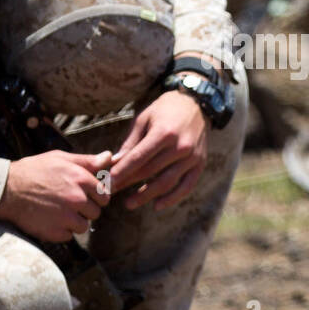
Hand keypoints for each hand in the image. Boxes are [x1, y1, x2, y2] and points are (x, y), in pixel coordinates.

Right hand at [0, 149, 112, 241]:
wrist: (6, 190)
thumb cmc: (34, 170)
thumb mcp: (60, 158)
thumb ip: (87, 161)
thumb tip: (110, 156)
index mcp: (81, 179)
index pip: (105, 195)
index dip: (96, 196)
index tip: (84, 195)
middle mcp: (77, 199)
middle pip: (96, 212)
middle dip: (85, 209)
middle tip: (68, 203)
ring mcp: (66, 217)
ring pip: (84, 226)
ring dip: (75, 222)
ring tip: (58, 211)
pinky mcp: (55, 232)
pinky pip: (69, 236)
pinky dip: (61, 231)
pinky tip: (50, 219)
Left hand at [109, 90, 209, 211]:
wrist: (197, 103)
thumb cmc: (165, 109)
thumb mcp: (144, 119)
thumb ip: (131, 142)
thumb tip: (115, 163)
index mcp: (164, 133)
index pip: (139, 158)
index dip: (122, 172)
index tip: (108, 183)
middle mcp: (180, 147)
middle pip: (150, 172)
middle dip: (128, 183)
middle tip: (111, 192)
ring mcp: (192, 157)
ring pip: (166, 182)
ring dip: (146, 195)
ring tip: (129, 203)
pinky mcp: (200, 164)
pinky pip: (186, 186)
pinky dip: (172, 198)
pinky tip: (157, 205)